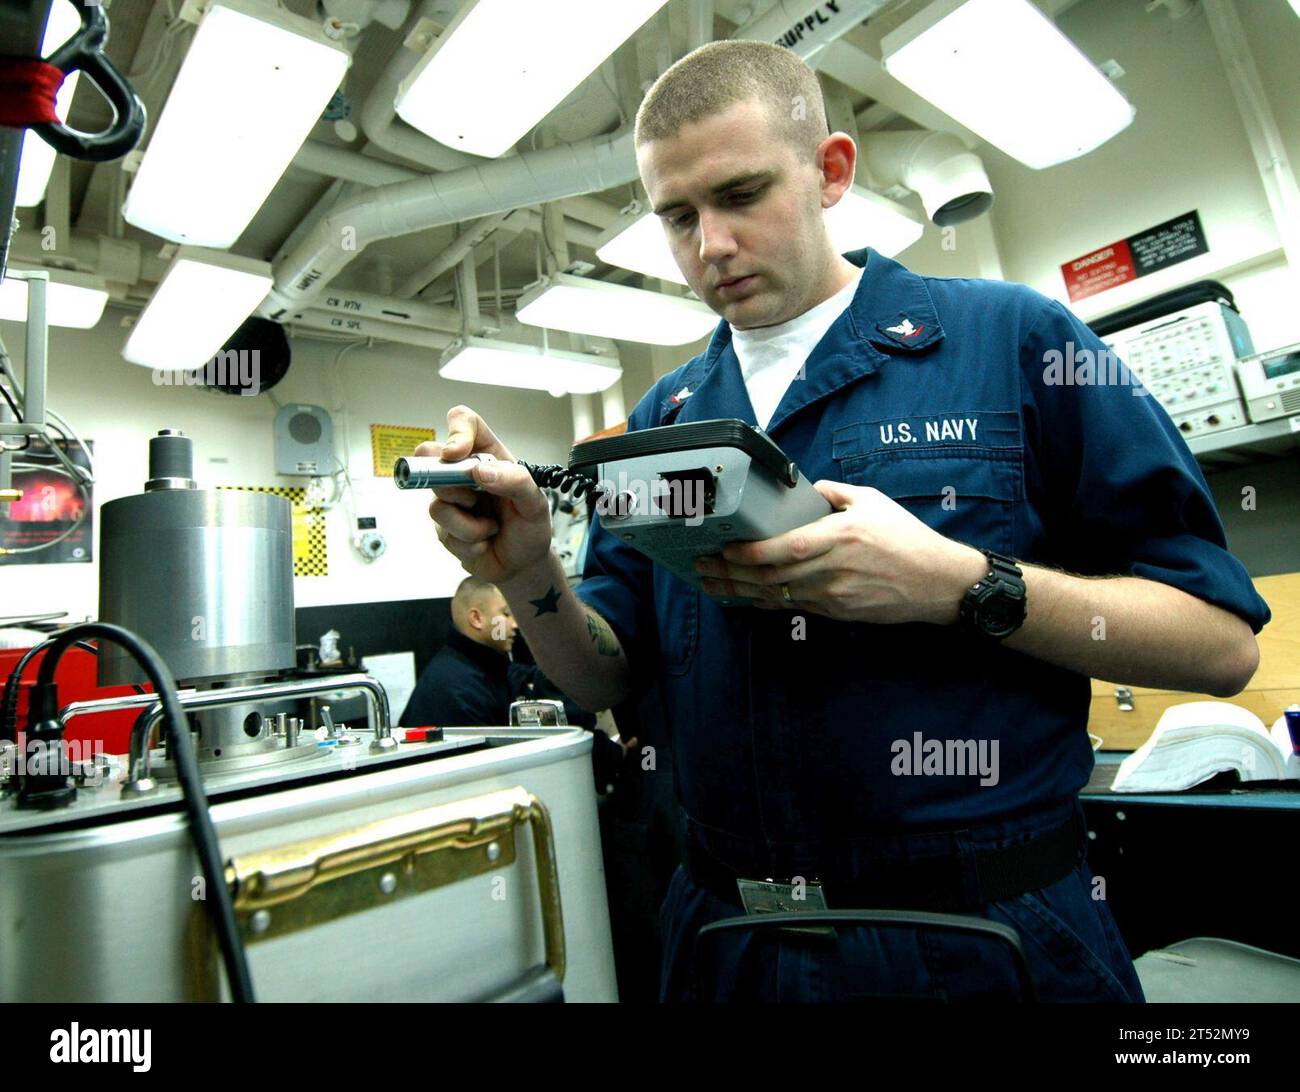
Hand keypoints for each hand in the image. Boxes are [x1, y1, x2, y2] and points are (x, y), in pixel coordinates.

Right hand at [419, 405, 552, 584]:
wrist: (522, 566)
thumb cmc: (530, 528)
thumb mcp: (535, 503)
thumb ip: (515, 481)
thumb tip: (479, 471)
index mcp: (489, 456)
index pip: (465, 423)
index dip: (455, 431)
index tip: (456, 452)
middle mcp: (464, 473)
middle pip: (429, 456)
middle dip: (447, 481)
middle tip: (472, 499)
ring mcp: (451, 499)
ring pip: (437, 502)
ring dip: (470, 524)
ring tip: (492, 527)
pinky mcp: (444, 526)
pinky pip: (444, 530)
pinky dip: (469, 541)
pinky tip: (484, 543)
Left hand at [692, 479, 987, 624]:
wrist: (938, 583)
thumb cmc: (907, 539)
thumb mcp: (872, 501)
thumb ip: (832, 492)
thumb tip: (802, 488)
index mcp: (840, 537)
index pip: (785, 549)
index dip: (750, 554)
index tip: (724, 549)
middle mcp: (832, 569)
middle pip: (770, 577)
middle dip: (730, 574)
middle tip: (701, 567)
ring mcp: (832, 595)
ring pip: (775, 596)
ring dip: (738, 591)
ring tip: (711, 583)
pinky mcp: (836, 611)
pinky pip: (791, 606)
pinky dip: (763, 601)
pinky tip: (743, 596)